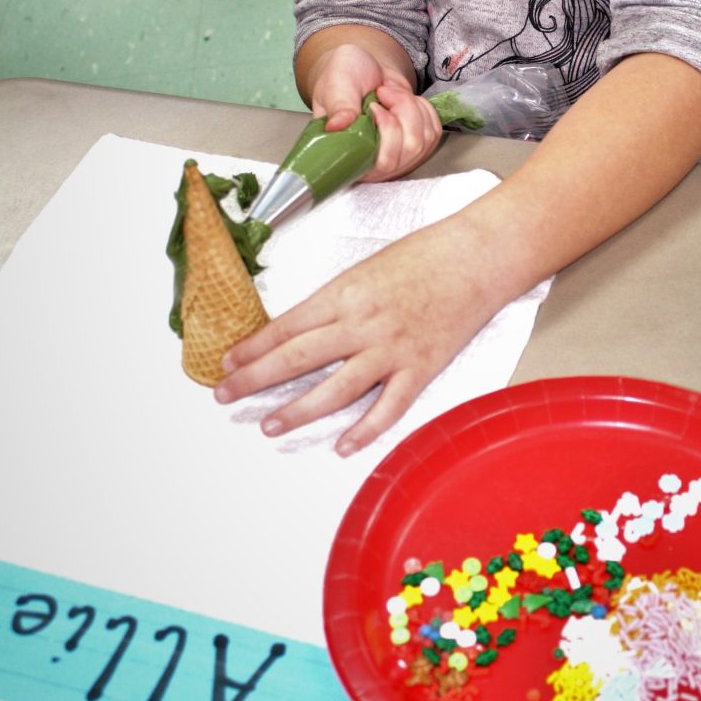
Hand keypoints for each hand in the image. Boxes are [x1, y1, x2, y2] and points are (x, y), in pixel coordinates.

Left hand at [216, 218, 497, 453]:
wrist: (475, 257)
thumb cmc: (422, 255)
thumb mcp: (365, 268)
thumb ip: (335, 301)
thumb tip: (299, 329)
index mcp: (345, 293)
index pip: (286, 326)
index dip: (252, 348)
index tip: (226, 362)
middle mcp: (362, 324)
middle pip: (298, 358)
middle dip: (255, 379)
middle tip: (225, 396)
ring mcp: (392, 349)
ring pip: (335, 389)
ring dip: (298, 410)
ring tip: (268, 426)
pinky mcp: (420, 368)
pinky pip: (388, 407)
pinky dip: (364, 430)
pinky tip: (341, 445)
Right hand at [307, 42, 441, 181]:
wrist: (362, 69)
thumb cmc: (344, 79)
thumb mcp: (336, 87)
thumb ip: (339, 107)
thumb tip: (335, 127)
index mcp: (349, 156)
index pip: (382, 164)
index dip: (387, 132)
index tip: (373, 106)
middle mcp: (375, 164)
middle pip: (410, 148)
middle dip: (402, 110)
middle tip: (382, 92)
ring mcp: (399, 157)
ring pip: (424, 138)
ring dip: (411, 106)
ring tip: (389, 92)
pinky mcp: (416, 145)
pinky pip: (433, 130)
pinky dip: (422, 108)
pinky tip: (403, 99)